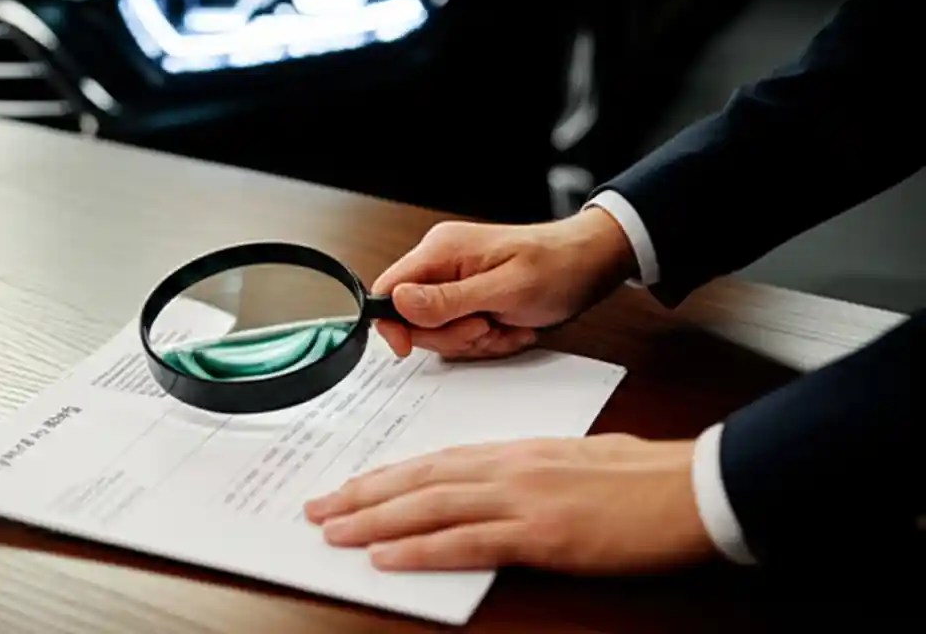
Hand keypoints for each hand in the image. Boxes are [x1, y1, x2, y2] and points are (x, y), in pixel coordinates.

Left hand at [303, 434, 713, 573]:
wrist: (691, 486)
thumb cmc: (641, 477)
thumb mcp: (572, 463)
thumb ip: (526, 475)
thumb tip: (494, 492)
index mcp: (515, 451)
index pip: (433, 462)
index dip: (386, 476)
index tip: (349, 486)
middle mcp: (507, 468)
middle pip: (418, 480)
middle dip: (362, 496)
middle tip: (316, 509)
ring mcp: (521, 499)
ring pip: (430, 506)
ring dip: (374, 521)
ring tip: (332, 532)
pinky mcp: (541, 533)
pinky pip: (467, 542)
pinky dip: (422, 549)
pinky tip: (388, 557)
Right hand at [373, 207, 635, 357]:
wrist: (591, 264)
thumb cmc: (557, 267)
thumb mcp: (505, 289)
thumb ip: (448, 299)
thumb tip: (398, 303)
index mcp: (441, 250)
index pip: (387, 288)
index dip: (393, 323)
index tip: (408, 347)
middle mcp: (442, 264)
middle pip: (413, 319)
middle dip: (451, 335)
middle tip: (486, 325)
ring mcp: (455, 282)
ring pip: (439, 331)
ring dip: (474, 339)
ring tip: (506, 323)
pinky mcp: (469, 298)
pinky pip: (462, 333)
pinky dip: (488, 339)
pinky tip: (511, 325)